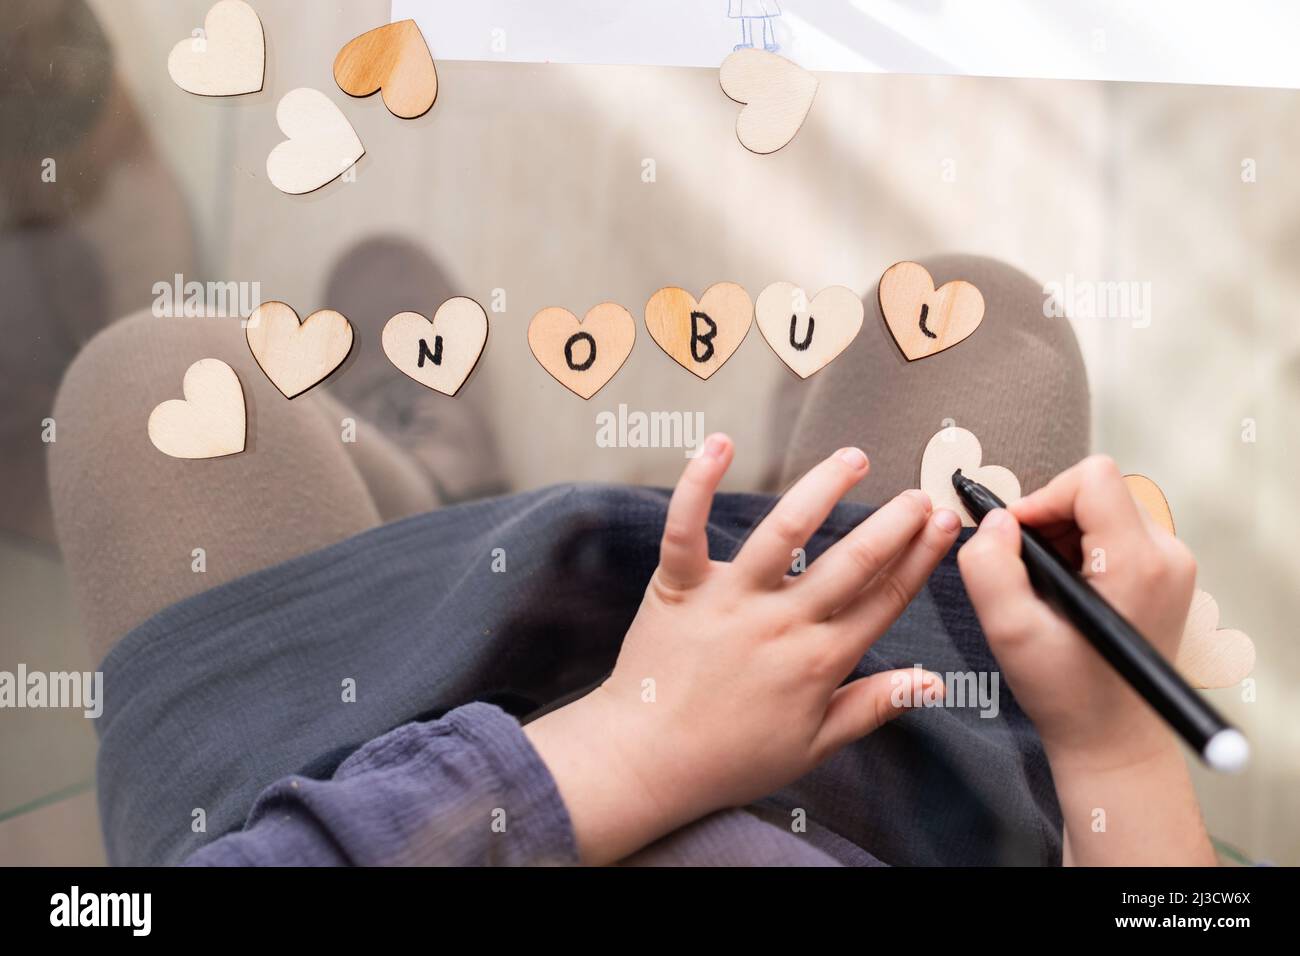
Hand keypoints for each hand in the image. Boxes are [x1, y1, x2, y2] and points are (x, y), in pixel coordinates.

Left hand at [525, 435, 961, 863]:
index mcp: (821, 661)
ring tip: (853, 459)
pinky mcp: (680, 587)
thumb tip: (934, 682)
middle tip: (920, 492)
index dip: (922, 557)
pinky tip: (720, 444)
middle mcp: (783, 624)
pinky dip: (700, 484)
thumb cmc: (729, 758)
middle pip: (854, 561)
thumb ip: (875, 705)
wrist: (647, 762)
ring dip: (823, 490)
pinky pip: (687, 528)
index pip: (886, 598)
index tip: (945, 525)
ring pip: (785, 533)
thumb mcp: (815, 745)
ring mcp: (730, 601)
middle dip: (896, 522)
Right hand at [957, 454, 1214, 864]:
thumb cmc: (1072, 697)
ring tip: (1046, 586)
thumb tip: (995, 521)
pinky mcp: (1165, 574)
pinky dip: (1080, 549)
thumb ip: (990, 568)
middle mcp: (1167, 557)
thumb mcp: (1011, 634)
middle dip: (1050, 520)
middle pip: (1096, 490)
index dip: (1043, 498)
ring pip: (1103, 508)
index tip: (1019, 537)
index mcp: (1138, 564)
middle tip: (1028, 570)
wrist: (1114, 740)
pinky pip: (1113, 531)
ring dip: (1062, 536)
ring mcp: (1171, 565)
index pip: (1092, 479)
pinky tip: (1066, 592)